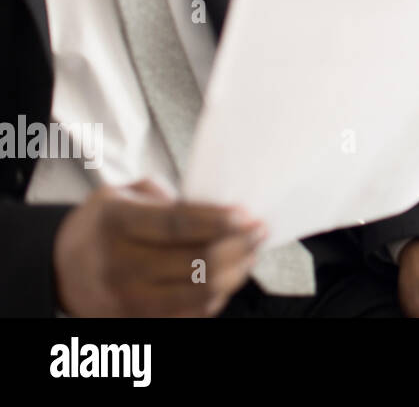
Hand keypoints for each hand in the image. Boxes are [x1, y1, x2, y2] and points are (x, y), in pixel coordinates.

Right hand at [52, 179, 264, 316]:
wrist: (61, 268)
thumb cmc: (104, 224)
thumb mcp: (124, 194)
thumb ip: (168, 199)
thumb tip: (221, 211)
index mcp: (115, 223)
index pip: (178, 224)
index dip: (219, 221)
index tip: (248, 216)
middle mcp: (118, 265)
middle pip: (196, 262)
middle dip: (239, 246)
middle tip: (259, 231)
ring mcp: (126, 299)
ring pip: (200, 293)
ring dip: (236, 273)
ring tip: (251, 253)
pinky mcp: (136, 321)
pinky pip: (191, 313)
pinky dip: (219, 295)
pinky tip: (230, 275)